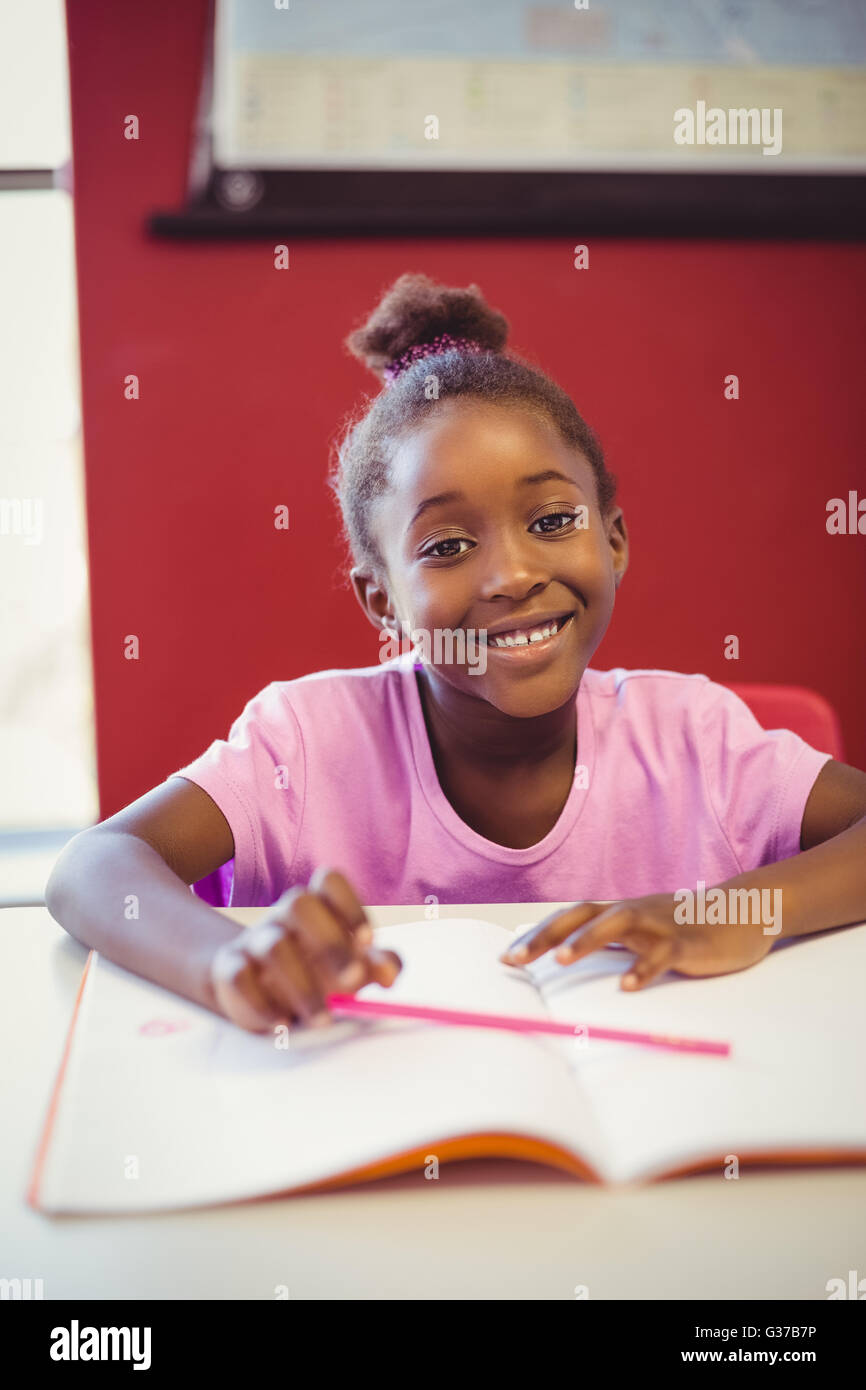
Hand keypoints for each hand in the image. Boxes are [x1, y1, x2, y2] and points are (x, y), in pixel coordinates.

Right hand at [208, 866, 400, 1031]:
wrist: (256, 989)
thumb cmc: (316, 972)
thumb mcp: (351, 967)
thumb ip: (377, 964)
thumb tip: (390, 972)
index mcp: (317, 906)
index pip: (328, 881)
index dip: (350, 905)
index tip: (368, 941)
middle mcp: (283, 915)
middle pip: (299, 902)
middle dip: (330, 942)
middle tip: (352, 981)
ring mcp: (254, 938)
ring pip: (273, 944)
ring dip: (303, 985)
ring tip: (324, 1019)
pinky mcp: (229, 967)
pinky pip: (239, 976)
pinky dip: (263, 1003)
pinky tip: (284, 1024)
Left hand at [499, 892, 774, 989]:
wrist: (745, 910)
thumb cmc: (687, 926)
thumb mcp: (644, 933)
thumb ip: (613, 943)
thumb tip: (571, 960)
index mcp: (620, 912)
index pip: (570, 917)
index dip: (538, 934)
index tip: (506, 956)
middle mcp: (634, 912)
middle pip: (583, 915)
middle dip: (547, 935)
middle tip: (516, 959)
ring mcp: (660, 923)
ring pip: (619, 923)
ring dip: (589, 940)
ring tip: (563, 959)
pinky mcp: (687, 941)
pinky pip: (662, 953)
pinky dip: (644, 968)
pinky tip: (627, 987)